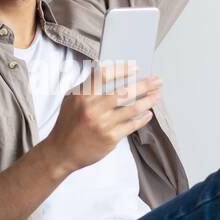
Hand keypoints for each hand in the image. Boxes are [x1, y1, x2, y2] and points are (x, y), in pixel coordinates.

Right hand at [43, 64, 162, 172]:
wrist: (61, 152)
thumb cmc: (68, 124)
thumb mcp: (71, 100)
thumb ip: (88, 86)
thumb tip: (111, 73)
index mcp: (82, 96)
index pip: (105, 75)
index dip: (123, 69)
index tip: (137, 67)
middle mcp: (93, 108)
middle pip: (125, 91)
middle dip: (145, 85)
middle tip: (157, 80)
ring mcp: (103, 124)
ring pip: (132, 109)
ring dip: (148, 100)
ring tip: (157, 95)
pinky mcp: (110, 138)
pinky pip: (131, 126)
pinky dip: (142, 119)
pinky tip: (148, 113)